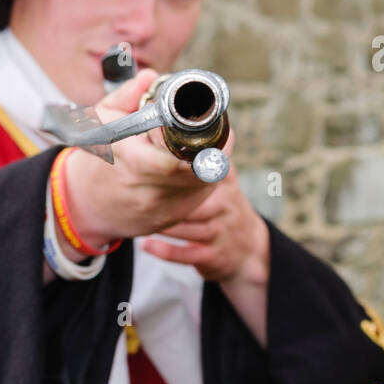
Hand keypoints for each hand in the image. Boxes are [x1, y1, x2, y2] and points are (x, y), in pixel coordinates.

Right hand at [63, 69, 228, 245]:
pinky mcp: (167, 221)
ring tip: (209, 146)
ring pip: (200, 186)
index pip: (171, 162)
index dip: (200, 146)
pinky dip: (203, 181)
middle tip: (217, 131)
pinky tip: (200, 166)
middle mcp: (143, 191)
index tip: (214, 126)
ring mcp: (157, 210)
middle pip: (194, 172)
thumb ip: (126, 96)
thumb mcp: (101, 122)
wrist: (84, 205)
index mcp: (126, 162)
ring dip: (210, 165)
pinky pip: (197, 199)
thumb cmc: (96, 158)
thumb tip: (151, 78)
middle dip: (209, 150)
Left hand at [141, 138, 271, 286]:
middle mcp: (224, 205)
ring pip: (182, 227)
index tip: (157, 163)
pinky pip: (184, 253)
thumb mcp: (226, 181)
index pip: (204, 169)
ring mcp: (219, 231)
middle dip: (162, 197)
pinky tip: (146, 245)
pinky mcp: (212, 255)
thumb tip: (180, 128)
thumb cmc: (227, 208)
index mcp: (225, 182)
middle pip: (189, 200)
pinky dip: (163, 249)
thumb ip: (206, 157)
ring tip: (137, 217)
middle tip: (135, 190)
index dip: (181, 168)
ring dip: (159, 223)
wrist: (249, 248)